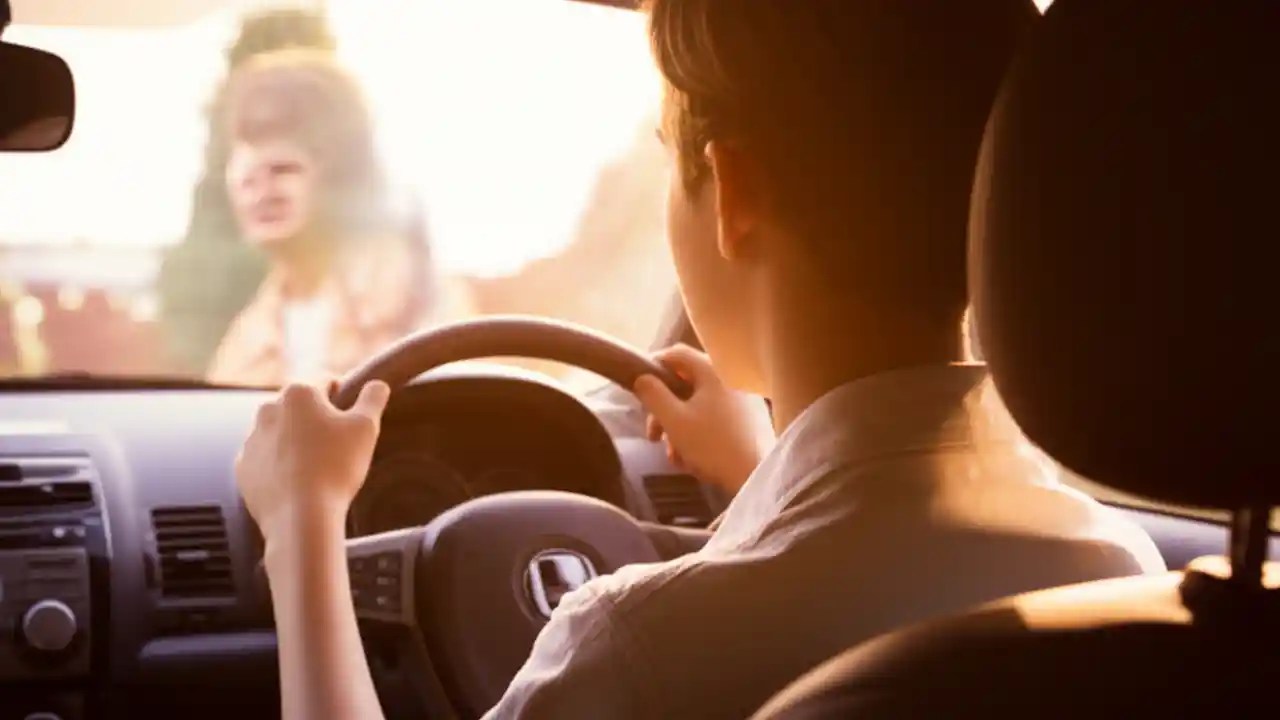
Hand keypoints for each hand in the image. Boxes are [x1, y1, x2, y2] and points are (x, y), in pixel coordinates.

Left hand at [236, 380, 390, 550]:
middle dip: (317, 423)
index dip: (343, 400)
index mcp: (298, 393)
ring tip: (318, 470)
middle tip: (337, 448)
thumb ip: (373, 398)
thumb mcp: (366, 427)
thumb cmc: (336, 468)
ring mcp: (251, 441)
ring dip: (297, 444)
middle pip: (300, 409)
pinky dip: (280, 468)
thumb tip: (377, 384)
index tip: (351, 420)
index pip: (326, 383)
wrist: (301, 517)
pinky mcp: (243, 469)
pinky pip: (266, 461)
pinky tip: (299, 484)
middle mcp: (268, 410)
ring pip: (281, 435)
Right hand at [633, 345, 773, 493]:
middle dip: (665, 411)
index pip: (676, 354)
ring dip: (680, 428)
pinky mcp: (752, 418)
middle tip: (653, 436)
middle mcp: (730, 377)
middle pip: (686, 384)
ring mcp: (745, 398)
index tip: (639, 388)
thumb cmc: (712, 445)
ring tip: (675, 457)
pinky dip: (701, 432)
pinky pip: (718, 417)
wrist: (758, 475)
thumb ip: (653, 395)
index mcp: (713, 370)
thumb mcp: (674, 420)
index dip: (653, 367)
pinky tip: (694, 459)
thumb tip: (642, 378)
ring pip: (700, 405)